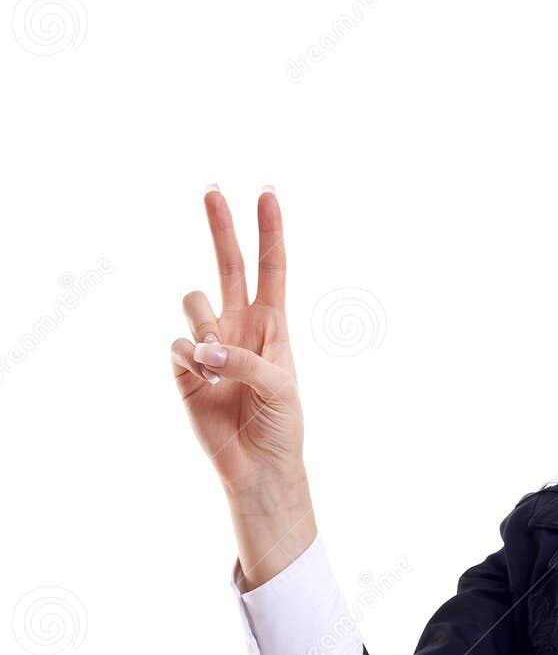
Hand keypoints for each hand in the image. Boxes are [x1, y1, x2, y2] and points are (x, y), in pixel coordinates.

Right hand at [170, 186, 304, 496]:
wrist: (258, 466)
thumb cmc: (282, 424)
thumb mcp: (281, 388)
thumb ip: (246, 361)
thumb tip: (203, 347)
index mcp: (273, 325)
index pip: (271, 268)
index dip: (270, 231)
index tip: (267, 192)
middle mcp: (239, 326)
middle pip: (228, 265)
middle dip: (221, 227)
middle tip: (213, 188)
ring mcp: (210, 344)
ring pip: (194, 302)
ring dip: (206, 322)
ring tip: (219, 359)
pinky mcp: (185, 368)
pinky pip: (178, 343)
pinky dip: (191, 357)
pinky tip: (204, 378)